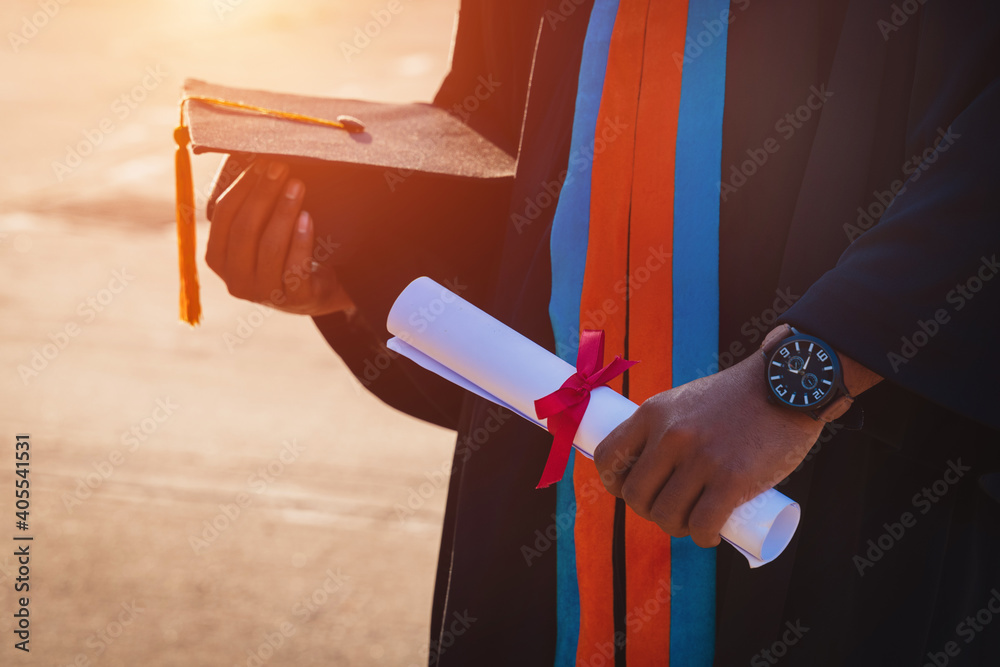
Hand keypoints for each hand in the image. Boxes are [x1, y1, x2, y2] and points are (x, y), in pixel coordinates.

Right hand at [206, 158, 353, 315]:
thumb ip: (250, 207)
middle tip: (281, 168)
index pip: (222, 217)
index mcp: (218, 259)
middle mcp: (236, 281)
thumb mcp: (260, 232)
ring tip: (297, 185)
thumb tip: (253, 159)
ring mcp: (264, 294)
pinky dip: (301, 239)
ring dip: (283, 212)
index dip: (240, 186)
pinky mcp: (295, 300)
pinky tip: (307, 216)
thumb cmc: (285, 251)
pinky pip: (295, 267)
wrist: (319, 288)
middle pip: (244, 230)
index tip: (260, 161)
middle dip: (263, 194)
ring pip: (269, 247)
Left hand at [593, 353, 822, 547]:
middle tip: (671, 509)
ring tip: (693, 523)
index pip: (609, 457)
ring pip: (667, 515)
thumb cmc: (737, 398)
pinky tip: (709, 535)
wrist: (787, 385)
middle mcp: (671, 436)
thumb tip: (648, 466)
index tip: (632, 490)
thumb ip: (666, 426)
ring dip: (677, 528)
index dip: (615, 483)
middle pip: (636, 495)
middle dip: (649, 510)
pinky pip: (702, 524)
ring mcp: (701, 458)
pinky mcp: (733, 479)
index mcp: (653, 413)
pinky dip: (703, 537)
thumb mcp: (686, 400)